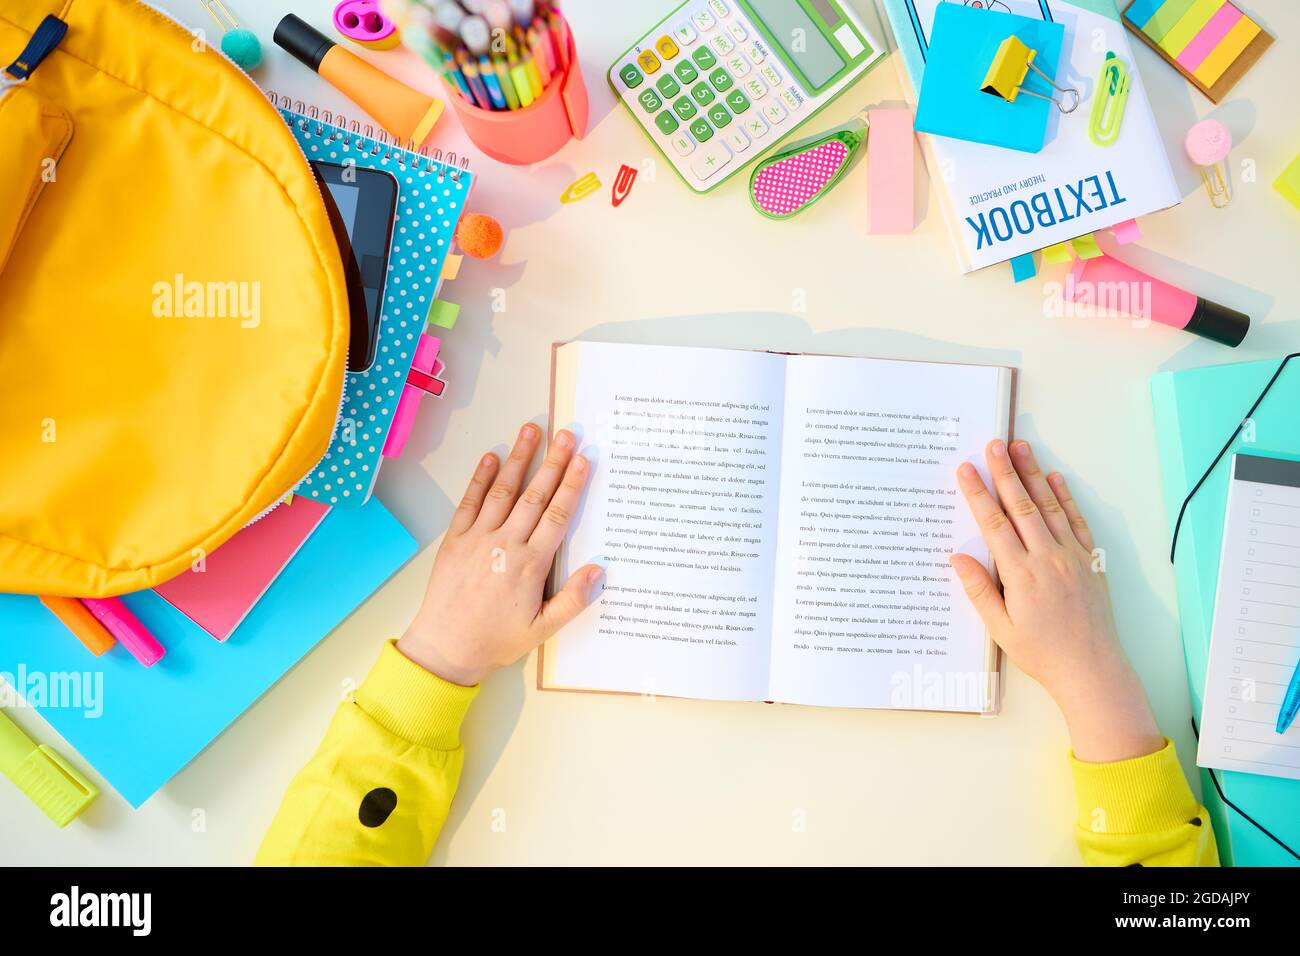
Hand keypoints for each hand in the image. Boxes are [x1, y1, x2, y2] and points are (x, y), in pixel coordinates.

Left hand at [397, 423, 602, 686]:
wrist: (445, 646)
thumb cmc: (495, 640)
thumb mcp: (542, 629)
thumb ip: (572, 600)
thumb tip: (598, 571)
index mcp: (530, 565)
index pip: (556, 516)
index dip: (571, 485)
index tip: (582, 460)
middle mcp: (505, 545)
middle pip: (534, 495)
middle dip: (552, 462)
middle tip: (566, 434)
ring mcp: (477, 539)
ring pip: (503, 491)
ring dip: (519, 458)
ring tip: (531, 431)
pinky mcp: (455, 539)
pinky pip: (470, 502)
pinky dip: (481, 478)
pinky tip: (492, 457)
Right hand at [949, 439, 1163, 762]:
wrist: (1091, 670)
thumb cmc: (1042, 653)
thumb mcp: (1000, 629)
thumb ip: (978, 590)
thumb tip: (958, 558)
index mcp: (1021, 575)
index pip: (994, 524)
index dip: (978, 494)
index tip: (966, 469)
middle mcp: (1047, 558)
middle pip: (1022, 506)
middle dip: (1005, 472)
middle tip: (993, 444)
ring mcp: (1071, 557)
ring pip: (1049, 507)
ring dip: (1033, 475)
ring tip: (1021, 448)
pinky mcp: (1090, 562)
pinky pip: (1076, 522)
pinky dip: (1066, 498)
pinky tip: (1055, 478)